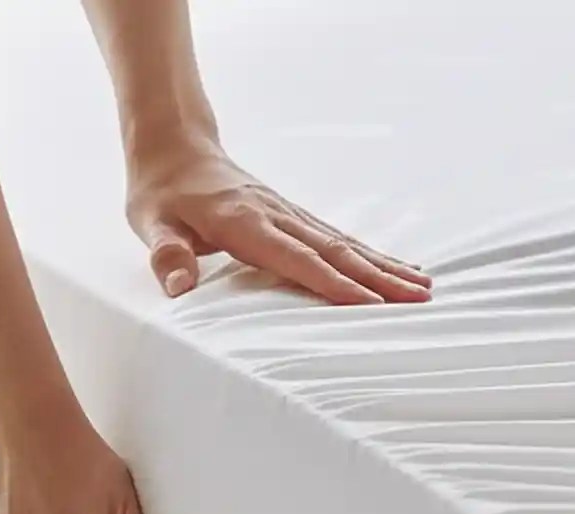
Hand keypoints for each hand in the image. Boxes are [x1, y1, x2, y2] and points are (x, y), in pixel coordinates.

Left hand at [125, 142, 432, 300]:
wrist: (175, 146)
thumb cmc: (162, 192)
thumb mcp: (150, 224)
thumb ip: (167, 254)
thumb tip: (178, 286)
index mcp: (245, 223)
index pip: (298, 259)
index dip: (334, 284)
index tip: (371, 306)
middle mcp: (278, 216)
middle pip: (337, 251)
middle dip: (380, 278)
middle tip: (419, 300)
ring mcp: (290, 213)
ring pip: (346, 243)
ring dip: (385, 267)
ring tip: (423, 287)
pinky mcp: (294, 215)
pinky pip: (339, 238)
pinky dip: (371, 254)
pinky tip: (395, 266)